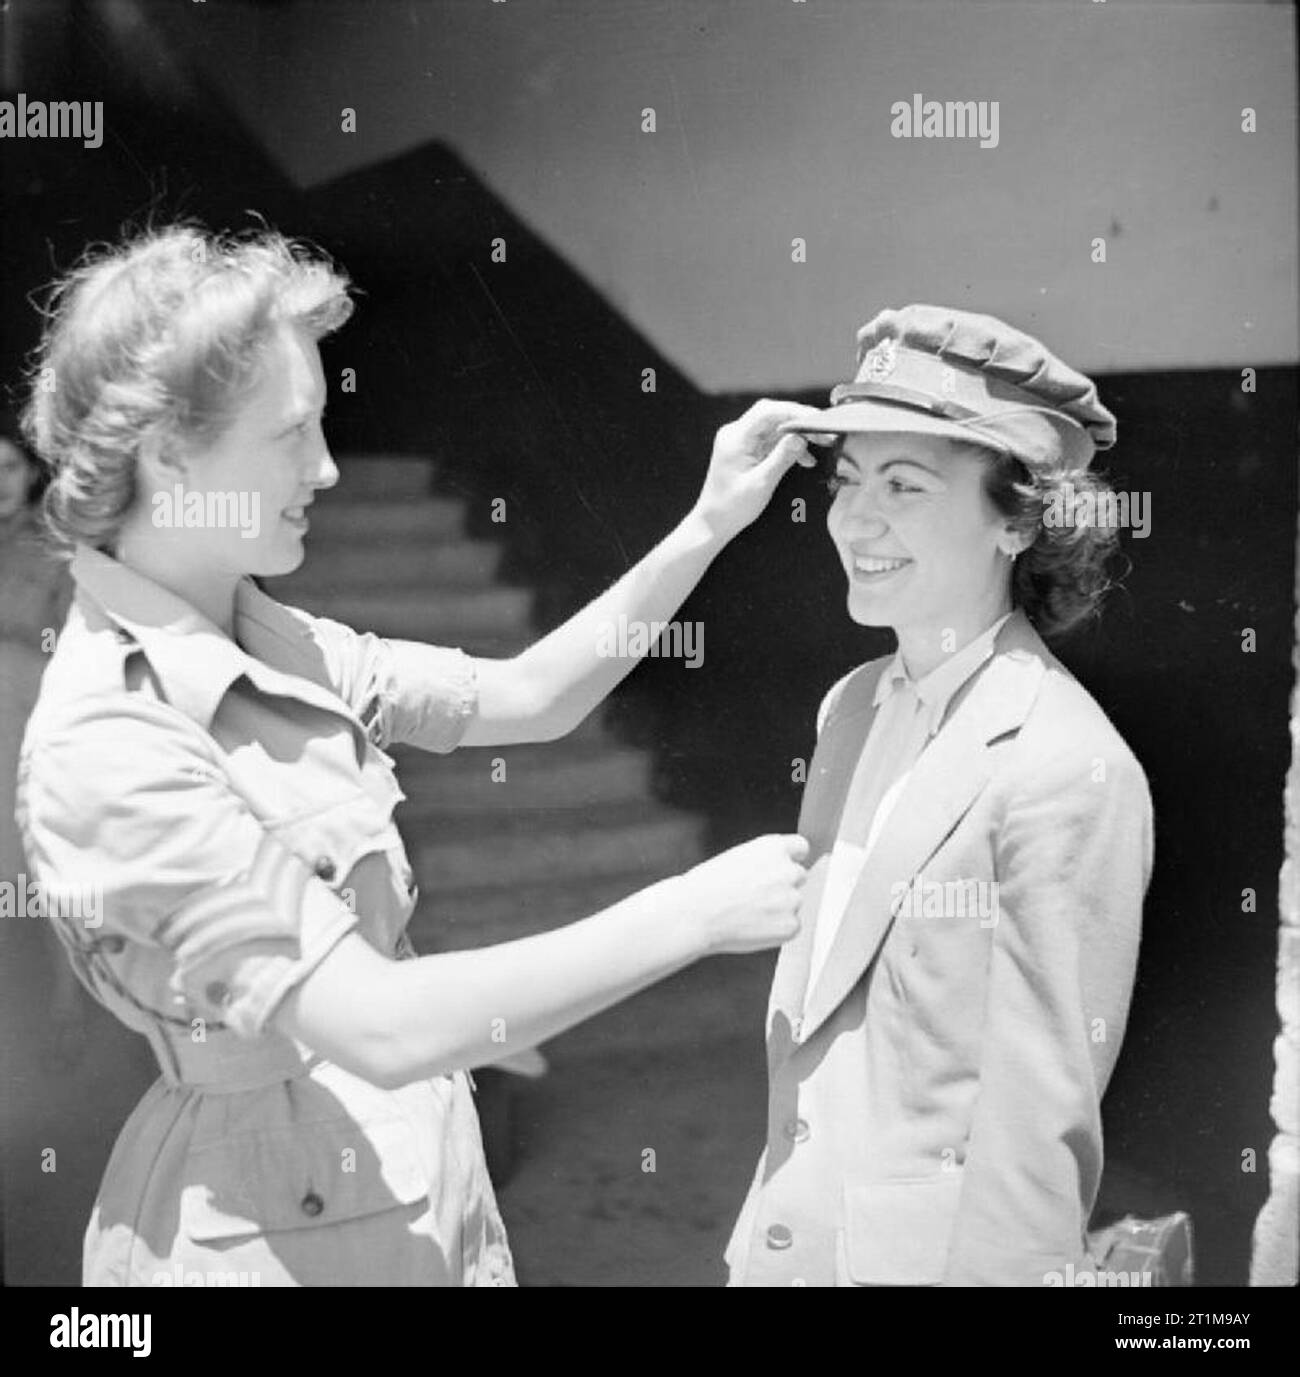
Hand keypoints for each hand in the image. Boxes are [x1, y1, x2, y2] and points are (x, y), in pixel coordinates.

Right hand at [677, 833, 809, 954]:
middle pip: (798, 876)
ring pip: (792, 903)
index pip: (801, 847)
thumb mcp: (738, 857)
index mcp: (773, 847)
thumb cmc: (707, 886)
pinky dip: (775, 930)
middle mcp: (788, 870)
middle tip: (755, 897)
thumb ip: (764, 860)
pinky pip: (790, 927)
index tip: (782, 868)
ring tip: (747, 913)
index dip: (790, 859)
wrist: (695, 914)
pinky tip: (752, 927)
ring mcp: (792, 899)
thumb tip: (774, 870)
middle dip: (783, 886)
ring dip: (778, 909)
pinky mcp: (791, 925)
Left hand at [692, 400, 834, 542]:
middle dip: (799, 422)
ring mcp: (741, 441)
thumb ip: (782, 457)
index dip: (794, 411)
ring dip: (797, 435)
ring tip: (821, 444)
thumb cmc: (732, 507)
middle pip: (772, 416)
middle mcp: (736, 433)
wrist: (714, 523)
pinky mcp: (747, 450)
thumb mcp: (761, 483)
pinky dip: (789, 446)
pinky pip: (771, 441)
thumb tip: (801, 437)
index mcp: (735, 437)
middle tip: (824, 432)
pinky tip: (806, 459)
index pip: (767, 411)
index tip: (816, 420)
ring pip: (775, 427)